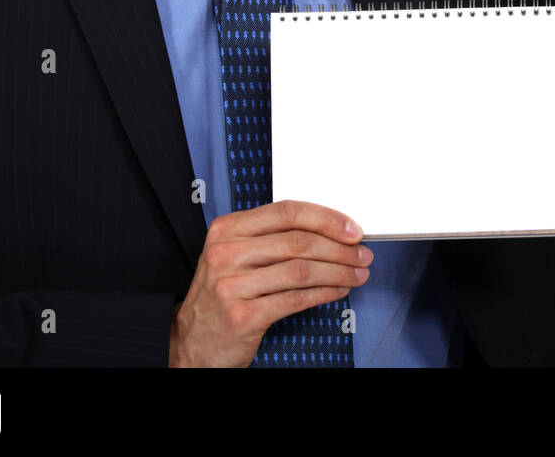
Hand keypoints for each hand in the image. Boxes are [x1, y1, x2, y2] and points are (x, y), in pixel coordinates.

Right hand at [169, 199, 372, 366]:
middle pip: (298, 241)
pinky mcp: (242, 315)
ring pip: (302, 270)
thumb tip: (331, 231)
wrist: (191, 341)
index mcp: (227, 229)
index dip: (326, 218)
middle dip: (340, 248)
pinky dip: (324, 294)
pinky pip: (295, 299)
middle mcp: (226, 253)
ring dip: (338, 272)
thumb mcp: (236, 255)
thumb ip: (272, 238)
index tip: (352, 229)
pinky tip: (339, 291)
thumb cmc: (224, 294)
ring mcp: (232, 285)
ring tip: (357, 274)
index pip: (287, 212)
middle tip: (363, 254)